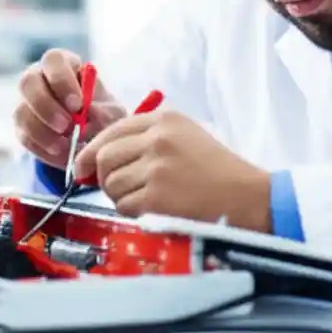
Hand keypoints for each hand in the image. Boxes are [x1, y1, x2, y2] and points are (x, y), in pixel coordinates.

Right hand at [14, 49, 126, 168]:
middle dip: (46, 106)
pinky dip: (43, 149)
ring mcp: (27, 103)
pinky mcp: (22, 128)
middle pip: (27, 82)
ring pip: (21, 113)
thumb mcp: (111, 112)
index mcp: (62, 64)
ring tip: (67, 147)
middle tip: (67, 126)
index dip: (62, 81)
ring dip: (43, 132)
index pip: (53, 60)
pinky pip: (24, 137)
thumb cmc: (103, 114)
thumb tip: (88, 115)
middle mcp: (38, 78)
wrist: (94, 137)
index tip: (78, 105)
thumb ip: (103, 112)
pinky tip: (62, 155)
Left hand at [73, 110, 271, 231]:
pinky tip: (154, 210)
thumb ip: (146, 139)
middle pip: (104, 156)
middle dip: (103, 176)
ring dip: (120, 197)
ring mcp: (157, 167)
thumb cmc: (218, 172)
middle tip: (118, 188)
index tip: (82, 166)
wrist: (249, 198)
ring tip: (146, 199)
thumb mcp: (186, 137)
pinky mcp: (156, 196)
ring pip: (110, 183)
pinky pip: (123, 205)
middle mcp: (158, 138)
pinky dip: (132, 212)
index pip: (113, 129)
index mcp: (165, 120)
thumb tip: (96, 158)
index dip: (92, 150)